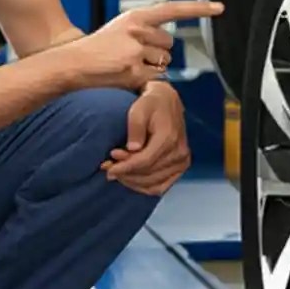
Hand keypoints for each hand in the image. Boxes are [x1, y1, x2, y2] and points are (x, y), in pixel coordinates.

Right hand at [63, 0, 223, 90]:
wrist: (74, 63)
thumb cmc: (98, 49)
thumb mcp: (121, 29)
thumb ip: (144, 31)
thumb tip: (166, 42)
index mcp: (137, 16)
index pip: (173, 9)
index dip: (198, 8)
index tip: (218, 8)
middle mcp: (138, 30)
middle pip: (169, 45)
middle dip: (157, 53)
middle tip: (132, 56)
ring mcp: (137, 50)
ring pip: (163, 63)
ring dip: (151, 68)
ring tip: (126, 66)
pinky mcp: (134, 71)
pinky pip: (154, 79)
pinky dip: (145, 82)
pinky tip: (126, 77)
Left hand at [101, 81, 191, 195]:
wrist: (167, 102)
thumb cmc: (150, 104)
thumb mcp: (138, 109)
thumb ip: (135, 128)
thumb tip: (132, 149)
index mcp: (169, 138)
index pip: (145, 161)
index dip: (125, 167)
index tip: (108, 167)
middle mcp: (179, 152)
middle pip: (148, 174)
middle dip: (125, 174)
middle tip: (107, 168)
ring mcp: (182, 161)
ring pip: (153, 184)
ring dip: (132, 181)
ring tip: (116, 172)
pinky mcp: (181, 166)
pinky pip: (161, 187)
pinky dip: (144, 187)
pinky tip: (130, 180)